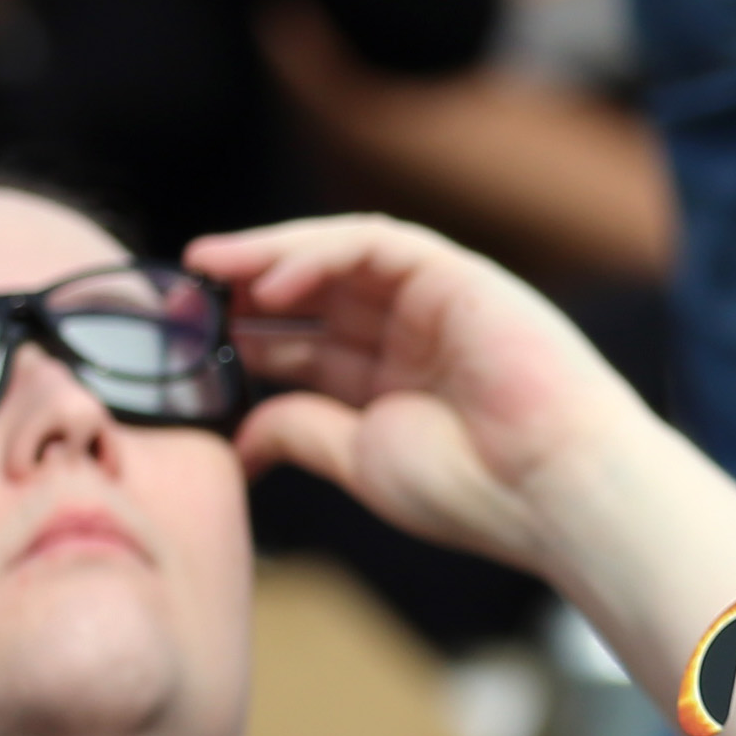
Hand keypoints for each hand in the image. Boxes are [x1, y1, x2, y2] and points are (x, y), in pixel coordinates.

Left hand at [186, 214, 664, 567]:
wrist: (556, 491)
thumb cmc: (474, 491)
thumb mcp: (361, 460)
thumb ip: (301, 431)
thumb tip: (238, 440)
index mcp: (392, 386)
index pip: (306, 344)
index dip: (245, 338)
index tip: (184, 344)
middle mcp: (413, 336)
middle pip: (314, 294)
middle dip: (243, 289)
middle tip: (179, 294)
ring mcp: (436, 301)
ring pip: (338, 256)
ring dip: (269, 256)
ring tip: (208, 267)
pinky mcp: (456, 275)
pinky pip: (374, 243)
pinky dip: (319, 252)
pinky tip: (271, 279)